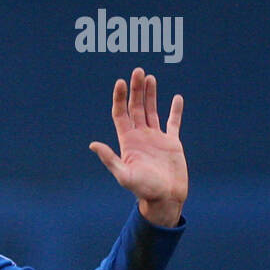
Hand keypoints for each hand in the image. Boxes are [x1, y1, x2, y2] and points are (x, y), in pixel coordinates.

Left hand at [89, 67, 186, 226]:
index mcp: (128, 142)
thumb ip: (110, 159)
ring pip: (152, 111)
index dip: (120, 98)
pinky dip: (175, 110)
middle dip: (136, 90)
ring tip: (149, 77)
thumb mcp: (124, 175)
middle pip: (136, 108)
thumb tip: (93, 145)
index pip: (121, 114)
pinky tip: (176, 98)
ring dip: (151, 94)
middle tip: (137, 71)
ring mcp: (156, 139)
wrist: (165, 199)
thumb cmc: (144, 190)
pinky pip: (173, 122)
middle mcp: (140, 137)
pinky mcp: (172, 143)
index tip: (121, 82)